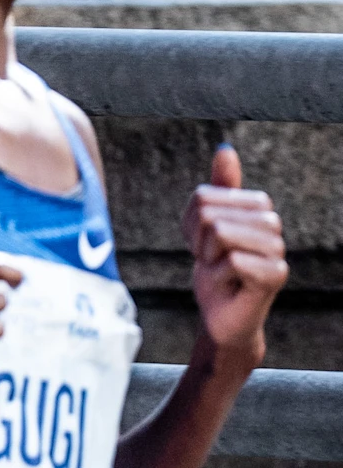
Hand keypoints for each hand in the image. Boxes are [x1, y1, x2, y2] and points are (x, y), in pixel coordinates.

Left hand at [187, 144, 285, 360]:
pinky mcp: (275, 274)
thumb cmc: (216, 273)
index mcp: (257, 206)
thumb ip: (217, 189)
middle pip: (210, 215)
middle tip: (212, 264)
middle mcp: (272, 222)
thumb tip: (225, 150)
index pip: (203, 197)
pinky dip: (219, 278)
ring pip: (220, 234)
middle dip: (199, 245)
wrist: (222, 317)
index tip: (203, 246)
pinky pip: (232, 261)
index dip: (190, 226)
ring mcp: (277, 248)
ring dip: (209, 261)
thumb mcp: (206, 228)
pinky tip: (230, 286)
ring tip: (221, 272)